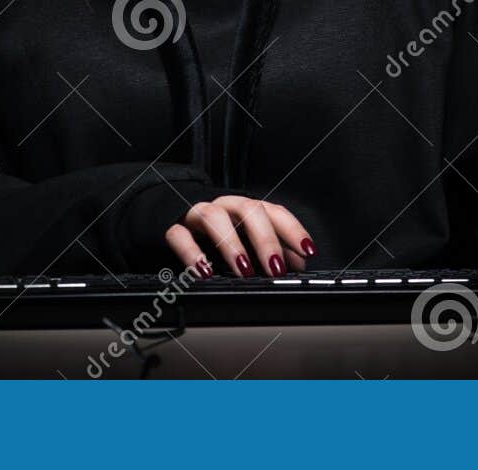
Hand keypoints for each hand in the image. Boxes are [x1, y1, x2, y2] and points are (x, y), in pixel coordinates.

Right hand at [164, 195, 315, 276]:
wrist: (170, 212)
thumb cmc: (216, 229)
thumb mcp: (246, 238)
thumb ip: (273, 249)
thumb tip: (298, 264)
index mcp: (246, 208)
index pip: (275, 212)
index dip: (293, 230)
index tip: (307, 251)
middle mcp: (225, 206)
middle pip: (249, 211)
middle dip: (266, 239)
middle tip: (276, 268)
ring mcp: (198, 214)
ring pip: (214, 217)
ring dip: (232, 244)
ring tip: (244, 270)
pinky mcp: (173, 226)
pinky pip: (180, 235)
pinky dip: (192, 253)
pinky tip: (204, 271)